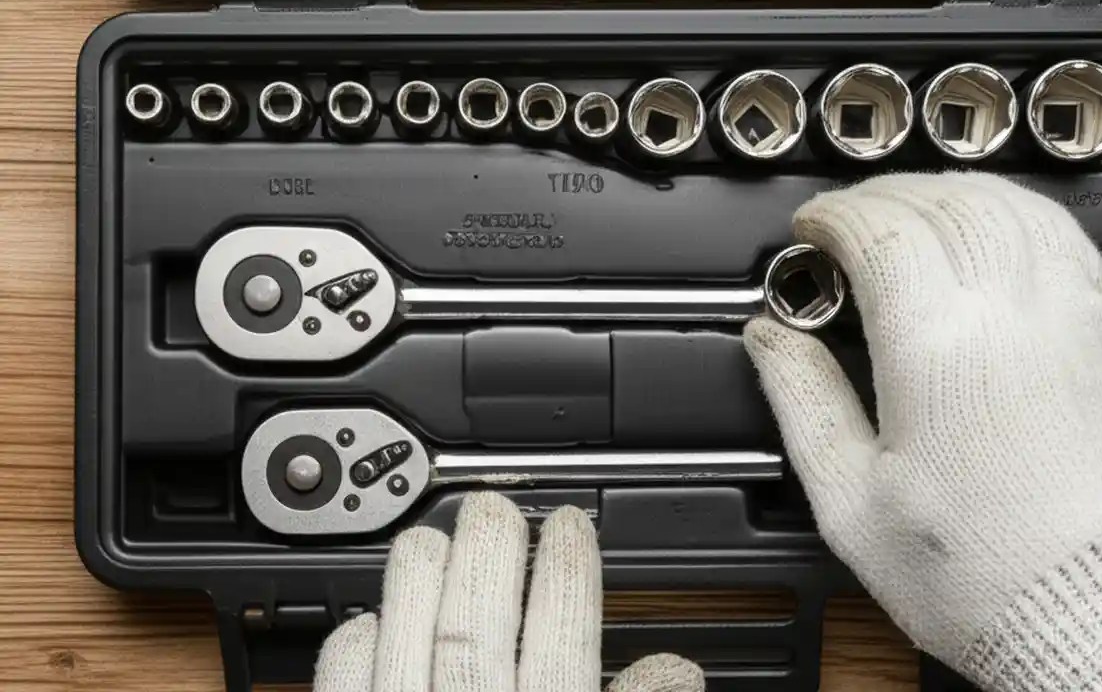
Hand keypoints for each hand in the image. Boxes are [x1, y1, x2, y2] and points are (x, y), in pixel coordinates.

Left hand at [315, 491, 703, 691]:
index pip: (564, 632)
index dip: (569, 567)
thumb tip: (678, 670)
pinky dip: (357, 643)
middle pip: (478, 617)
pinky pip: (345, 681)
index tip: (572, 525)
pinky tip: (369, 619)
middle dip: (489, 549)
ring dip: (420, 577)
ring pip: (408, 634)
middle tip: (496, 506)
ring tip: (431, 536)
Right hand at [745, 173, 1101, 689]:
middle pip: (942, 204)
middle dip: (885, 195)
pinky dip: (1019, 214)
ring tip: (916, 211)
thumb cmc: (976, 571)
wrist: (1089, 610)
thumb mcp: (850, 499)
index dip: (834, 215)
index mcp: (937, 348)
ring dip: (953, 193)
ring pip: (1011, 204)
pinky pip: (1067, 238)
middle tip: (852, 215)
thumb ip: (802, 400)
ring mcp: (1076, 314)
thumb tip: (770, 338)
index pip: (878, 230)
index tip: (812, 227)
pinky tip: (997, 231)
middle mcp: (1013, 311)